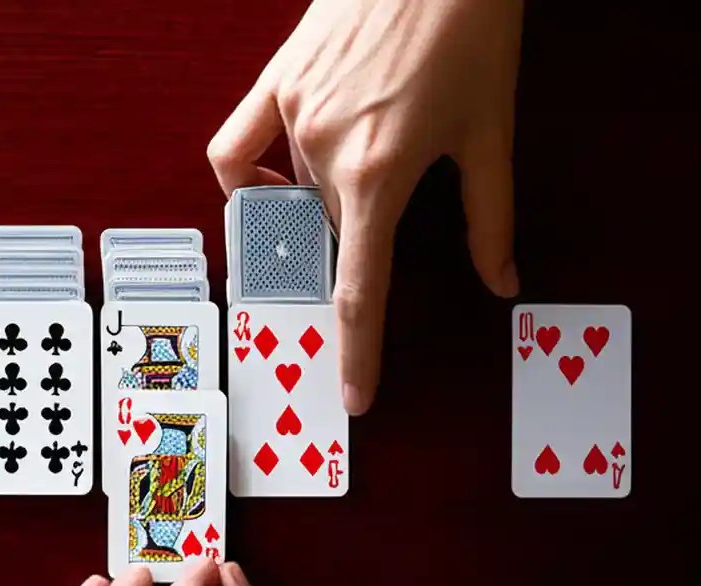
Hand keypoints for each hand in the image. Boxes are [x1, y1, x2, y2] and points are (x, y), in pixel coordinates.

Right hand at [208, 0, 523, 414]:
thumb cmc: (472, 31)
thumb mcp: (492, 130)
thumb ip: (489, 217)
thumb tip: (500, 282)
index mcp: (381, 174)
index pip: (361, 290)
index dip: (358, 352)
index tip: (354, 397)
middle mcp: (325, 151)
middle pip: (330, 232)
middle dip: (357, 231)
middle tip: (387, 195)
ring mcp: (291, 115)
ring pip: (294, 190)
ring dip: (320, 194)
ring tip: (362, 150)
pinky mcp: (273, 80)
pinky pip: (236, 149)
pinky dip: (247, 175)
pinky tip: (268, 176)